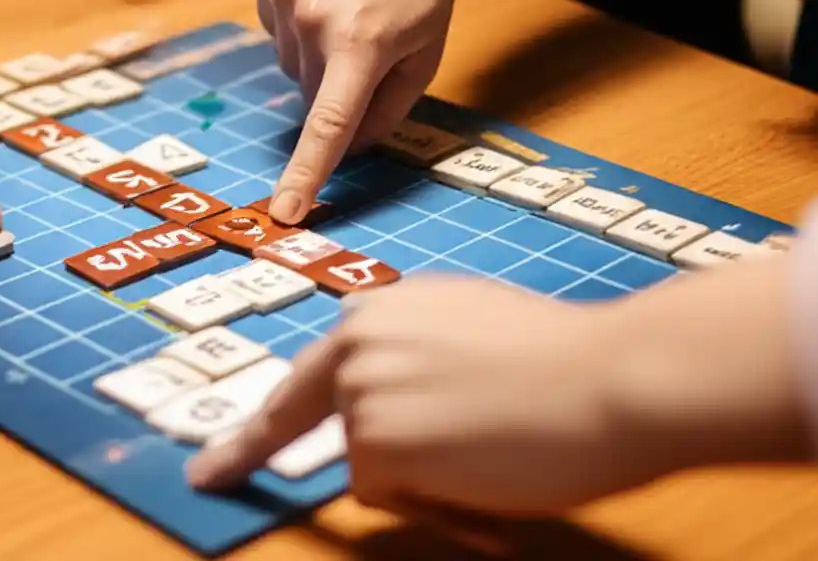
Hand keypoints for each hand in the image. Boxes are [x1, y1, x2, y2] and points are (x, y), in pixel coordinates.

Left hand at [188, 263, 809, 515]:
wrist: (609, 378)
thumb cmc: (565, 361)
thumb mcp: (471, 331)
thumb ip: (415, 357)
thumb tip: (382, 410)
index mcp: (380, 313)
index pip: (306, 380)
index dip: (253, 430)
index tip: (208, 468)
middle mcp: (357, 344)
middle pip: (344, 430)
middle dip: (363, 462)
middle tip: (211, 481)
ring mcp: (360, 393)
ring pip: (370, 466)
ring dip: (425, 480)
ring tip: (491, 454)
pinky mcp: (374, 441)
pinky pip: (388, 496)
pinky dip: (435, 504)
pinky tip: (485, 477)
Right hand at [260, 0, 530, 225]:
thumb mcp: (426, 51)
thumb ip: (389, 108)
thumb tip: (350, 149)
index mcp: (362, 46)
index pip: (327, 126)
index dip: (305, 174)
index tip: (284, 212)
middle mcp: (314, 21)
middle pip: (310, 95)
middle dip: (336, 89)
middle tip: (369, 49)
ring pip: (289, 62)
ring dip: (315, 55)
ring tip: (350, 10)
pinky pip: (274, 26)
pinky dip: (298, 22)